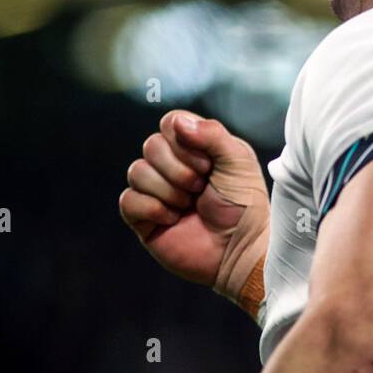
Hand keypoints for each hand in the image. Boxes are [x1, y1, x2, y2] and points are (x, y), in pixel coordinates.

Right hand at [119, 110, 268, 296]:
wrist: (240, 249)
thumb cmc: (244, 205)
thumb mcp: (238, 160)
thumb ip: (211, 133)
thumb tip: (177, 123)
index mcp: (194, 147)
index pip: (170, 122)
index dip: (184, 141)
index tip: (208, 164)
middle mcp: (171, 166)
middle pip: (151, 146)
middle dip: (178, 169)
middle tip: (200, 188)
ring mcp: (155, 192)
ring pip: (136, 171)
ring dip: (168, 190)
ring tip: (188, 206)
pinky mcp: (143, 219)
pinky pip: (128, 200)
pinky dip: (152, 209)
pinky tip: (173, 219)